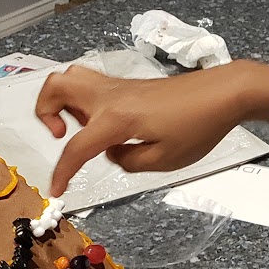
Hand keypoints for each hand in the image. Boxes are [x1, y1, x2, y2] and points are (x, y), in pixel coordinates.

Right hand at [34, 59, 268, 196]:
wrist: (222, 93)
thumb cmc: (198, 128)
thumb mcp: (164, 161)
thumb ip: (128, 161)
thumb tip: (112, 152)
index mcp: (116, 118)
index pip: (77, 148)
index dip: (62, 172)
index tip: (56, 190)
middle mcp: (110, 97)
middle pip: (56, 86)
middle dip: (45, 112)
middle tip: (64, 135)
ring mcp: (118, 86)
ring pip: (71, 78)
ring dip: (63, 102)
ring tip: (83, 127)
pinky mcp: (129, 85)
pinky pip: (91, 84)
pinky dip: (84, 100)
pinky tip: (108, 125)